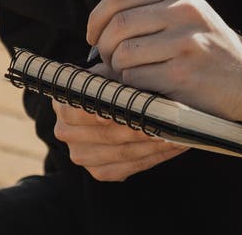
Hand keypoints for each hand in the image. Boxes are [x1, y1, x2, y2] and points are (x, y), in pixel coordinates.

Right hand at [52, 65, 186, 180]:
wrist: (108, 101)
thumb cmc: (113, 81)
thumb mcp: (111, 70)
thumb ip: (115, 76)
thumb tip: (135, 79)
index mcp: (64, 103)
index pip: (88, 107)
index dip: (114, 107)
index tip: (140, 105)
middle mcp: (66, 133)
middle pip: (109, 134)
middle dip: (142, 127)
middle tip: (169, 120)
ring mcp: (82, 156)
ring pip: (122, 153)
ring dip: (154, 144)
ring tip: (177, 132)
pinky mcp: (99, 171)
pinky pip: (129, 168)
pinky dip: (155, 157)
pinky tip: (175, 145)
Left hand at [86, 0, 241, 131]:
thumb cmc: (208, 47)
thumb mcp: (186, 13)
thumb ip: (147, 10)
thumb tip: (96, 26)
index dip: (97, 17)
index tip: (93, 34)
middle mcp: (183, 11)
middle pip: (117, 26)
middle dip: (103, 47)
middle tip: (107, 60)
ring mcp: (184, 43)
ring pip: (122, 55)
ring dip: (117, 70)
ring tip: (131, 75)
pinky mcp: (182, 76)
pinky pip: (135, 81)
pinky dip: (131, 89)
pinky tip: (145, 89)